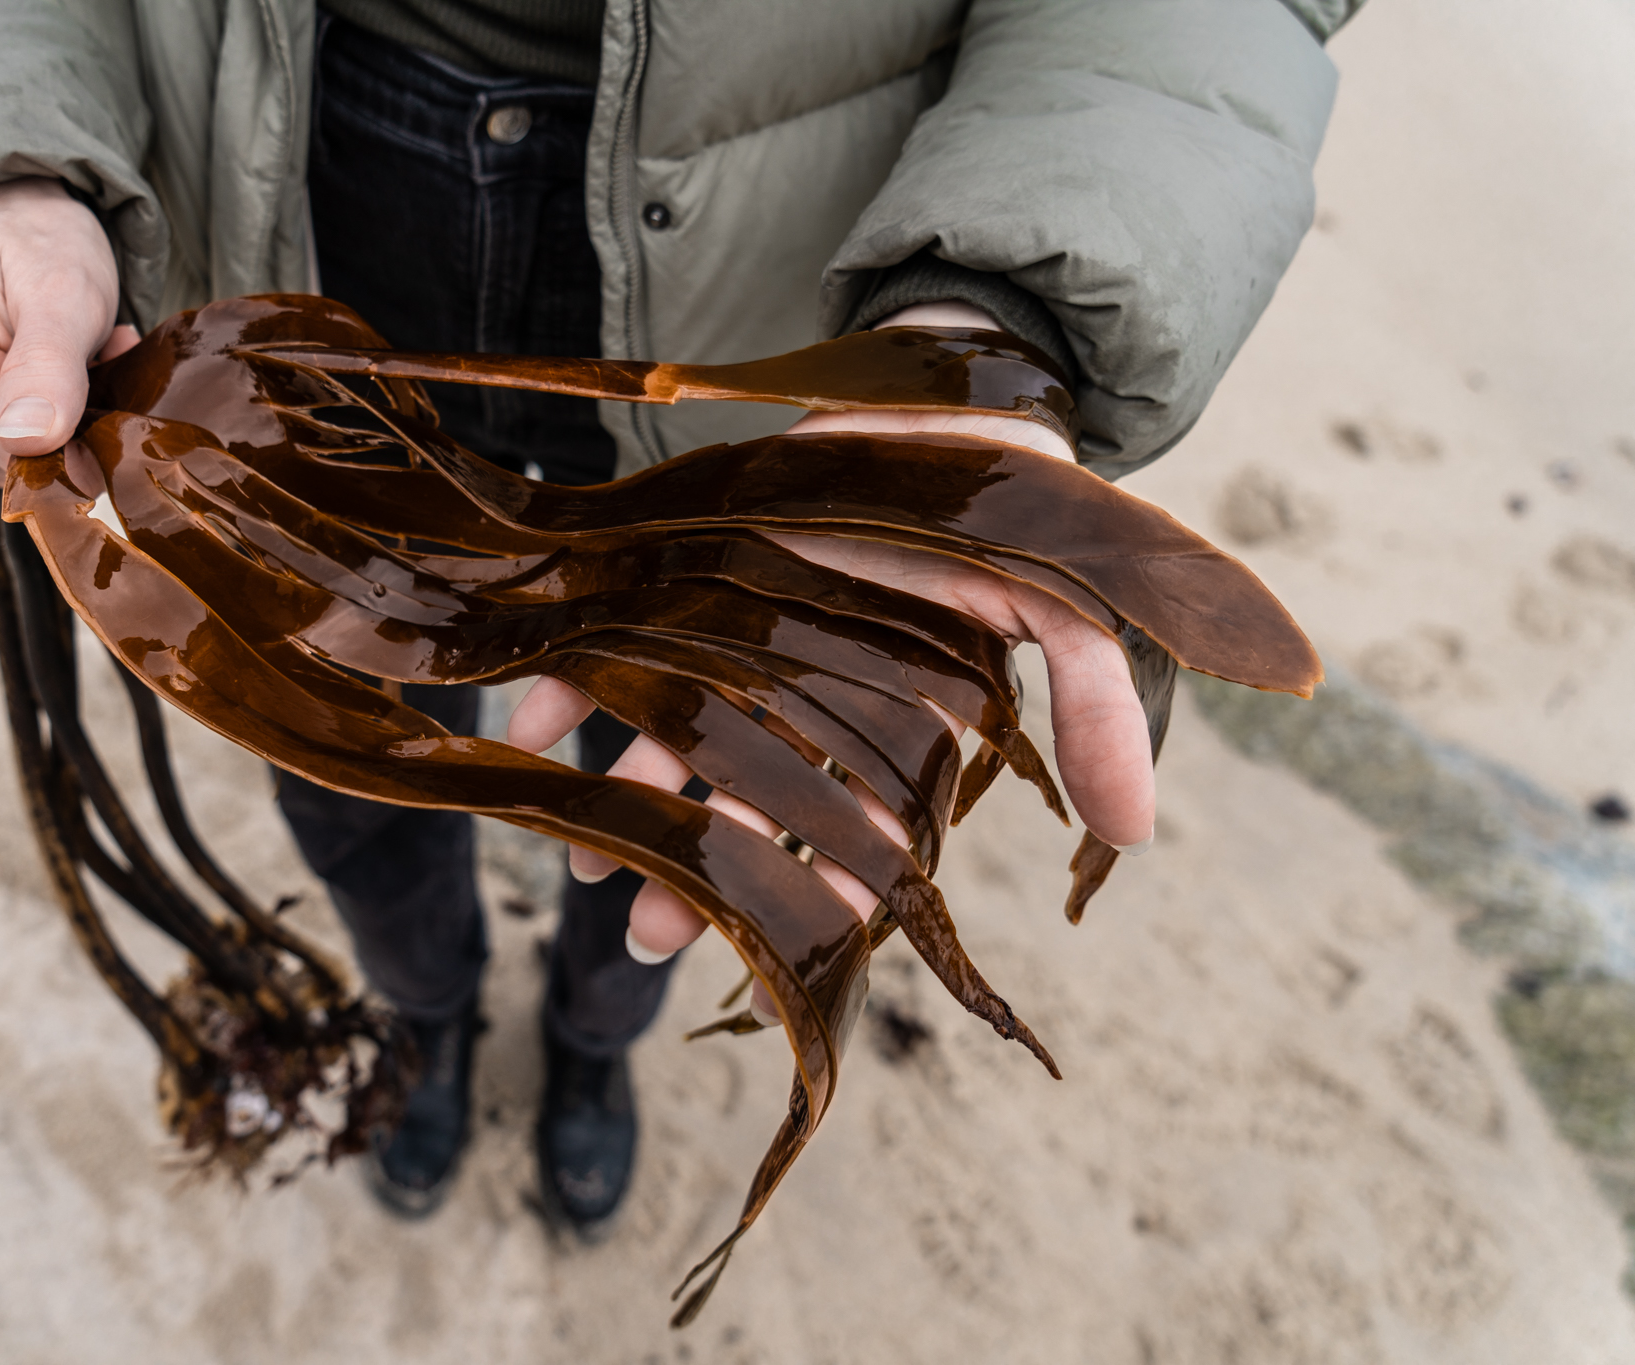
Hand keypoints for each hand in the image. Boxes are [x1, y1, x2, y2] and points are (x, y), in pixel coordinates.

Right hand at [0, 178, 139, 485]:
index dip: (87, 425)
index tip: (103, 358)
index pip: (34, 465)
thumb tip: (29, 443)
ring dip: (75, 414)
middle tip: (95, 345)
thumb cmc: (34, 243)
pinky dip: (59, 418)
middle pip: (35, 468)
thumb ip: (46, 368)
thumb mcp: (58, 290)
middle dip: (82, 416)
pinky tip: (60, 370)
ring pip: (36, 462)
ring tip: (74, 348)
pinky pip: (25, 454)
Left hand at [506, 301, 1152, 999]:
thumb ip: (1096, 707)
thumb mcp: (1069, 597)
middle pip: (756, 802)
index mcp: (902, 717)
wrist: (937, 391)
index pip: (864, 831)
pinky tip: (526, 724)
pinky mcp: (695, 574)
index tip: (777, 968)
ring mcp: (748, 635)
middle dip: (704, 870)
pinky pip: (621, 637)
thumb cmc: (1007, 504)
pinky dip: (567, 683)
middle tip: (647, 932)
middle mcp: (816, 691)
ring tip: (580, 863)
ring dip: (630, 798)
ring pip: (683, 736)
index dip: (824, 899)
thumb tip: (1132, 835)